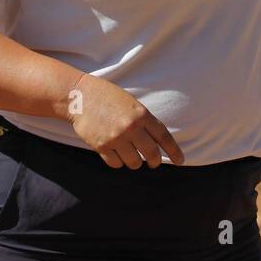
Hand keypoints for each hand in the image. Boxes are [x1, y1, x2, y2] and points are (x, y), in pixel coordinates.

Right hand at [68, 74, 183, 168]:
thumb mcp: (131, 103)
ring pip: (134, 162)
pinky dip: (118, 161)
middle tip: (153, 162)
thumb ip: (144, 121)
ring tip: (130, 153)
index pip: (163, 137)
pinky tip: (115, 153)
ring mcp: (116, 138)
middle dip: (154, 161)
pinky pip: (116, 164)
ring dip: (134, 161)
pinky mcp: (101, 146)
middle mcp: (131, 127)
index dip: (174, 151)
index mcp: (141, 114)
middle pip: (151, 154)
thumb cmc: (107, 97)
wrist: (79, 96)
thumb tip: (156, 142)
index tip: (180, 161)